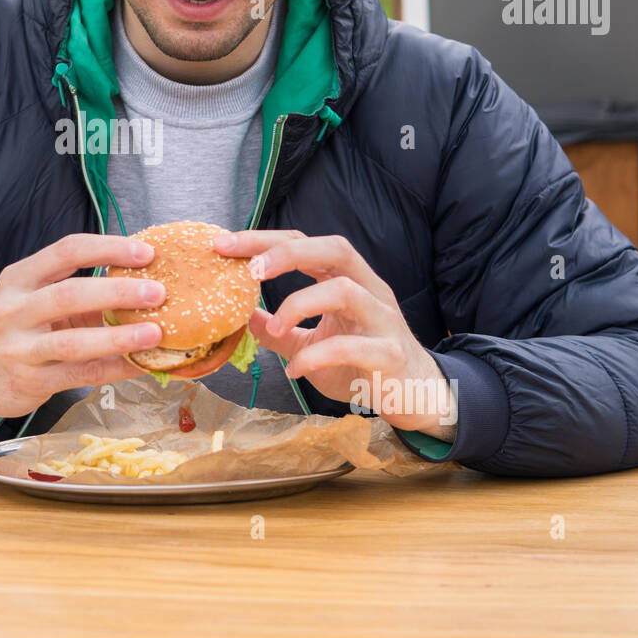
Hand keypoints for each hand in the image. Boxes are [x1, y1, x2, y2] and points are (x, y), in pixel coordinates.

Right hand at [0, 233, 165, 419]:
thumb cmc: (14, 326)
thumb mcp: (30, 295)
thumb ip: (74, 285)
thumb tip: (139, 276)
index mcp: (19, 277)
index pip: (66, 252)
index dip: (108, 249)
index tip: (145, 253)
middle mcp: (14, 310)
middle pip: (70, 294)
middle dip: (118, 292)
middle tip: (158, 292)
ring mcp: (20, 349)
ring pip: (74, 342)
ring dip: (119, 337)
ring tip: (155, 333)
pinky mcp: (31, 382)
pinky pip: (80, 374)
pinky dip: (114, 368)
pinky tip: (140, 363)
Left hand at [213, 230, 456, 437]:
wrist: (413, 398)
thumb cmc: (361, 364)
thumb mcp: (311, 343)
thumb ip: (278, 329)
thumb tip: (240, 316)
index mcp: (348, 280)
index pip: (306, 243)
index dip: (265, 240)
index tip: (224, 246)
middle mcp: (369, 291)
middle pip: (336, 249)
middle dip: (289, 253)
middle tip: (251, 271)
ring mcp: (383, 320)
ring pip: (347, 291)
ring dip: (301, 304)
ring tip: (275, 327)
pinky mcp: (390, 355)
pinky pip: (354, 347)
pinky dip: (318, 356)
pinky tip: (296, 370)